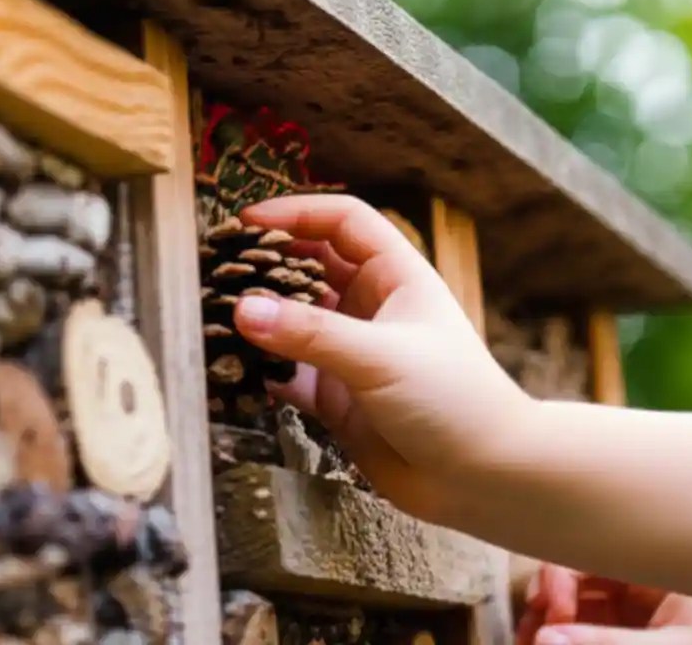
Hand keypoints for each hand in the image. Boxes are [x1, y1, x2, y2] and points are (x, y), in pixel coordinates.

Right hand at [231, 195, 530, 520]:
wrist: (483, 477)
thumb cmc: (453, 400)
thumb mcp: (380, 356)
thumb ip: (310, 334)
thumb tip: (243, 309)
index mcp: (397, 276)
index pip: (343, 222)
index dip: (296, 213)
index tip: (246, 224)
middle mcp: (372, 308)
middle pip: (310, 267)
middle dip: (266, 265)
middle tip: (214, 270)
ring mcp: (352, 353)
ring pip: (293, 322)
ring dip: (257, 320)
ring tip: (209, 317)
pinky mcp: (337, 398)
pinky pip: (287, 374)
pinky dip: (259, 371)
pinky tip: (228, 370)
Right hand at [519, 564, 691, 644]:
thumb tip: (545, 638)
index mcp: (666, 563)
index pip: (597, 549)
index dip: (562, 575)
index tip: (550, 610)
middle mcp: (649, 579)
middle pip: (580, 576)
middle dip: (550, 604)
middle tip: (532, 632)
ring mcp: (642, 611)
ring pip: (580, 606)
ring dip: (551, 625)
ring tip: (529, 642)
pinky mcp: (638, 634)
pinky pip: (592, 628)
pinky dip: (567, 637)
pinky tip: (546, 644)